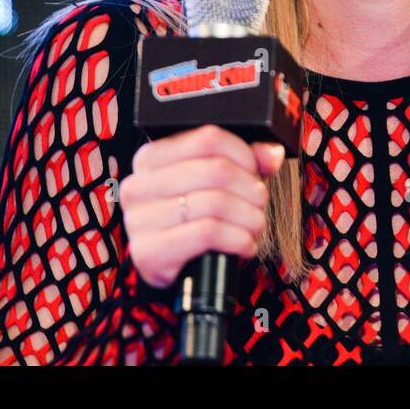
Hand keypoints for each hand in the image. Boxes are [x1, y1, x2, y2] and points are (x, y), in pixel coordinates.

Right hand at [120, 125, 286, 289]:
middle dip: (250, 189)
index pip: (208, 138)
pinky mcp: (148, 252)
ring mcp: (138, 219)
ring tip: (255, 225)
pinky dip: (238, 239)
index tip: (256, 173)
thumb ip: (246, 162)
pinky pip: (207, 233)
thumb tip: (271, 154)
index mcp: (151, 156)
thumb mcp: (217, 184)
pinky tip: (244, 244)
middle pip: (215, 170)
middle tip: (259, 203)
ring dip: (249, 217)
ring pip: (215, 203)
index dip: (244, 155)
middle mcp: (138, 184)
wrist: (174, 270)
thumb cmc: (194, 220)